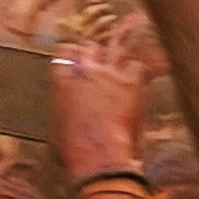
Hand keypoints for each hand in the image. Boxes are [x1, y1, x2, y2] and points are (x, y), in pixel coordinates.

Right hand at [50, 42, 148, 179]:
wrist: (97, 151)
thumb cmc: (74, 147)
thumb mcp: (58, 125)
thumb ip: (63, 108)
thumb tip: (69, 112)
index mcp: (63, 81)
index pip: (64, 51)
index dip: (74, 53)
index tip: (78, 57)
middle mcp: (85, 71)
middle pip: (92, 48)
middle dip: (98, 53)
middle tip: (103, 63)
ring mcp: (108, 74)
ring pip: (115, 50)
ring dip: (119, 58)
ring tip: (123, 67)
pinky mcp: (130, 82)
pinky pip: (137, 65)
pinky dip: (139, 71)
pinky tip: (140, 80)